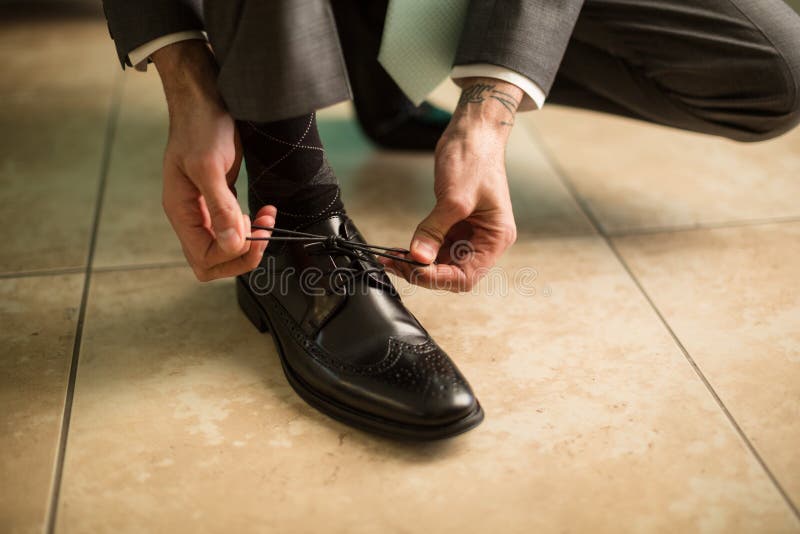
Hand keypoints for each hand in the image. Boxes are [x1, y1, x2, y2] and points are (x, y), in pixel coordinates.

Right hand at [153, 41, 273, 280]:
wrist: (203, 100)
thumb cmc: (200, 127)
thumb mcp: (209, 166)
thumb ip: (219, 207)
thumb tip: (231, 244)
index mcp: (180, 211)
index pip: (203, 258)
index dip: (231, 254)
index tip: (253, 233)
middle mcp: (189, 216)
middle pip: (212, 261)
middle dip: (242, 254)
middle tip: (263, 232)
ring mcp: (202, 209)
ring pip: (224, 247)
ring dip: (250, 241)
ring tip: (265, 219)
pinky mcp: (217, 200)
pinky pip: (232, 229)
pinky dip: (250, 227)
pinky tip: (262, 213)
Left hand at [382, 78, 521, 291]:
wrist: (474, 132)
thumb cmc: (475, 158)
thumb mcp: (454, 198)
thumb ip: (434, 231)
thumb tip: (417, 258)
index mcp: (496, 238)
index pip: (466, 276)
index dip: (439, 278)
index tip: (413, 269)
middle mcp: (485, 240)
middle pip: (453, 273)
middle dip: (424, 272)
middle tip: (396, 264)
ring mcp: (470, 232)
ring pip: (442, 262)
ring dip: (418, 264)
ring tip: (392, 258)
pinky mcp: (455, 224)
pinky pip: (436, 246)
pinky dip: (419, 250)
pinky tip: (401, 249)